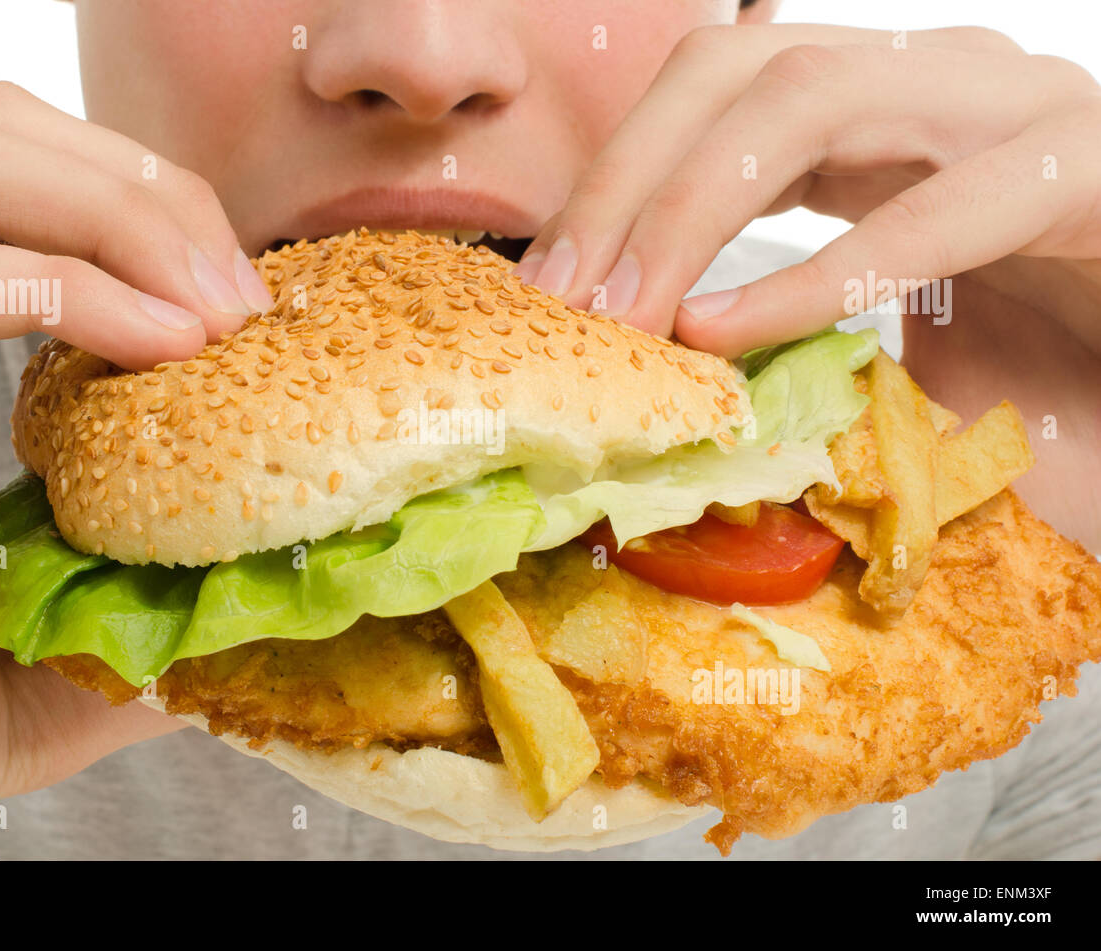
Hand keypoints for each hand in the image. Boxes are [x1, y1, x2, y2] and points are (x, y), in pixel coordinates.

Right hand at [0, 81, 273, 856]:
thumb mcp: (30, 671)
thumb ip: (126, 620)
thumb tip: (247, 611)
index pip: (8, 197)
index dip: (139, 210)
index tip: (242, 296)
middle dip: (137, 187)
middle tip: (236, 290)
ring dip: (110, 214)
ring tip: (208, 312)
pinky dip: (48, 287)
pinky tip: (149, 343)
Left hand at [516, 24, 1100, 550]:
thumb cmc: (1028, 317)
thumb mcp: (872, 297)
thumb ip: (776, 302)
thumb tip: (647, 349)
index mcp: (866, 103)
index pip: (708, 87)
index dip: (613, 173)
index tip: (546, 282)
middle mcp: (925, 79)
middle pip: (737, 72)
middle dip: (629, 182)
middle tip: (562, 298)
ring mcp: (1007, 107)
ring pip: (818, 99)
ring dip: (694, 209)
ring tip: (628, 315)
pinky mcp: (1085, 172)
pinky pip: (940, 210)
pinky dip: (822, 274)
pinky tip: (729, 330)